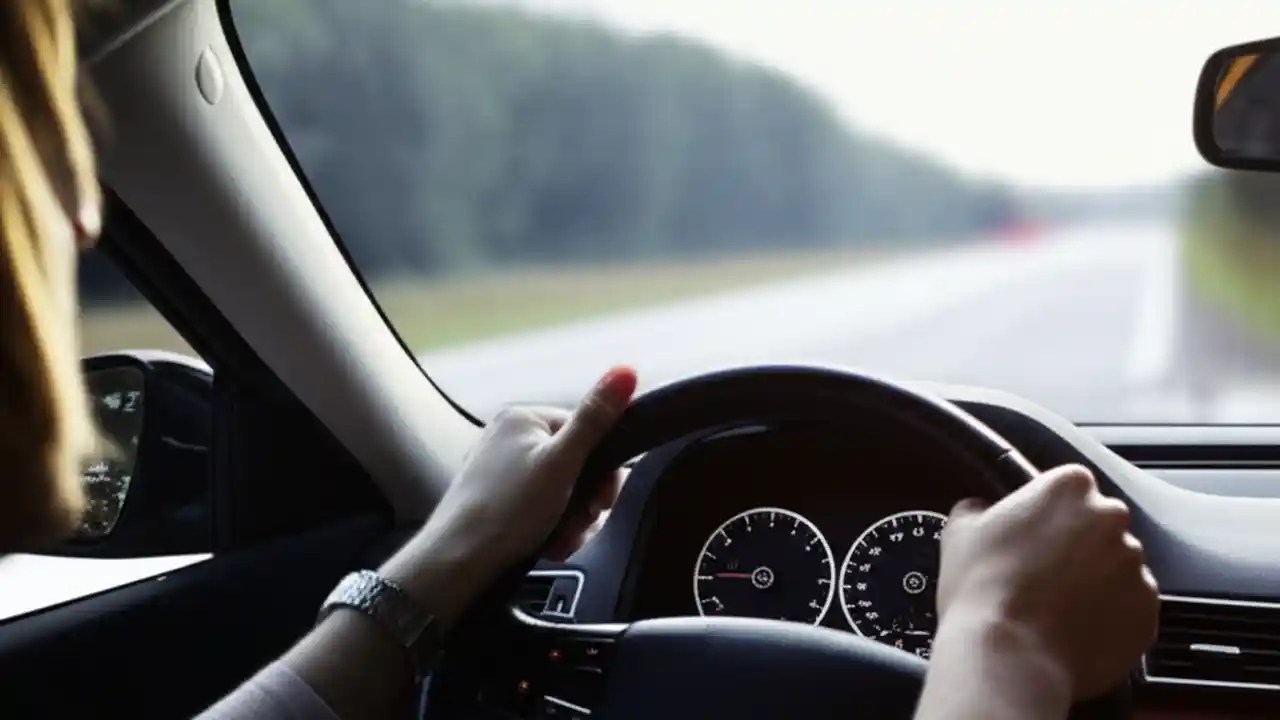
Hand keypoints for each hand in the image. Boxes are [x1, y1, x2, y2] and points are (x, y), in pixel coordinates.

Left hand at [381, 367, 636, 621]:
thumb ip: (595, 420)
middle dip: (585, 502)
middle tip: (579, 524)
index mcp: (523, 418)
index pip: (587, 432)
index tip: (601, 501)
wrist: (458, 563)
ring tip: (559, 539)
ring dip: (571, 521)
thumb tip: (625, 370)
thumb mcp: (561, 464)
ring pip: (563, 491)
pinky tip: (547, 544)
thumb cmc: (506, 511)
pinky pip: (542, 508)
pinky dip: (551, 528)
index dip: (603, 470)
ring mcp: (502, 470)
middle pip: (577, 465)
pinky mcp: (499, 500)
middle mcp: (510, 438)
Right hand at [935, 465, 1158, 701]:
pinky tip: (1074, 629)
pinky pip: (1130, 608)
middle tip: (1043, 573)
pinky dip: (1109, 616)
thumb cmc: (981, 588)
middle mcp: (1112, 519)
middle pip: (1099, 525)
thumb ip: (979, 508)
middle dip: (1078, 545)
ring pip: (1117, 567)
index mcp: (1070, 486)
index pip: (1069, 487)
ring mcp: (1136, 567)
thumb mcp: (961, 531)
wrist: (1008, 656)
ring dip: (1095, 581)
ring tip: (1057, 608)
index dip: (1048, 513)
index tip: (1032, 535)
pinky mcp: (1149, 611)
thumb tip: (982, 509)